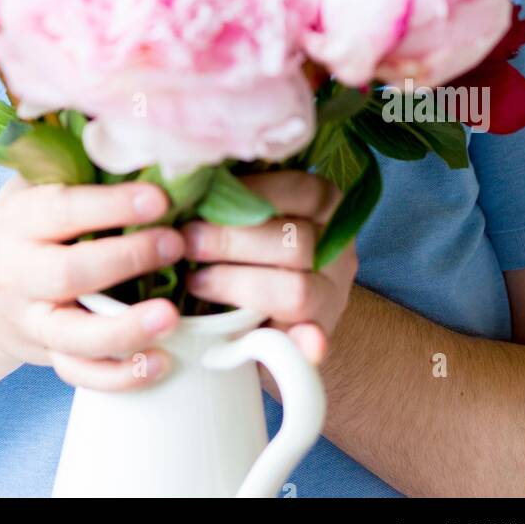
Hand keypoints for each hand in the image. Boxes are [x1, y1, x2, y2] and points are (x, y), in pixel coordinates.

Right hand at [0, 172, 185, 391]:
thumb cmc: (17, 229)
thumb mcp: (28, 189)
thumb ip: (69, 167)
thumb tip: (132, 128)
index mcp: (18, 222)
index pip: (63, 211)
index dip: (111, 205)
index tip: (159, 199)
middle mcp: (19, 274)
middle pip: (69, 273)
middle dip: (126, 259)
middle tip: (175, 244)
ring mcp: (32, 321)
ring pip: (74, 337)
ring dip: (126, 329)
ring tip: (171, 316)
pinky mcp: (47, 356)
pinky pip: (81, 374)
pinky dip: (120, 377)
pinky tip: (161, 363)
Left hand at [178, 170, 357, 370]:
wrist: (278, 313)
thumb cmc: (253, 248)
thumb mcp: (253, 214)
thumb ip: (234, 198)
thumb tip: (192, 178)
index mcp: (326, 207)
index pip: (299, 189)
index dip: (250, 193)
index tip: (203, 199)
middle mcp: (338, 250)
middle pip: (294, 241)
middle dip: (231, 241)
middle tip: (185, 242)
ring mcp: (333, 297)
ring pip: (296, 290)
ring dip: (237, 285)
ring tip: (195, 280)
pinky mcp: (319, 340)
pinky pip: (313, 343)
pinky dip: (304, 345)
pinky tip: (292, 342)